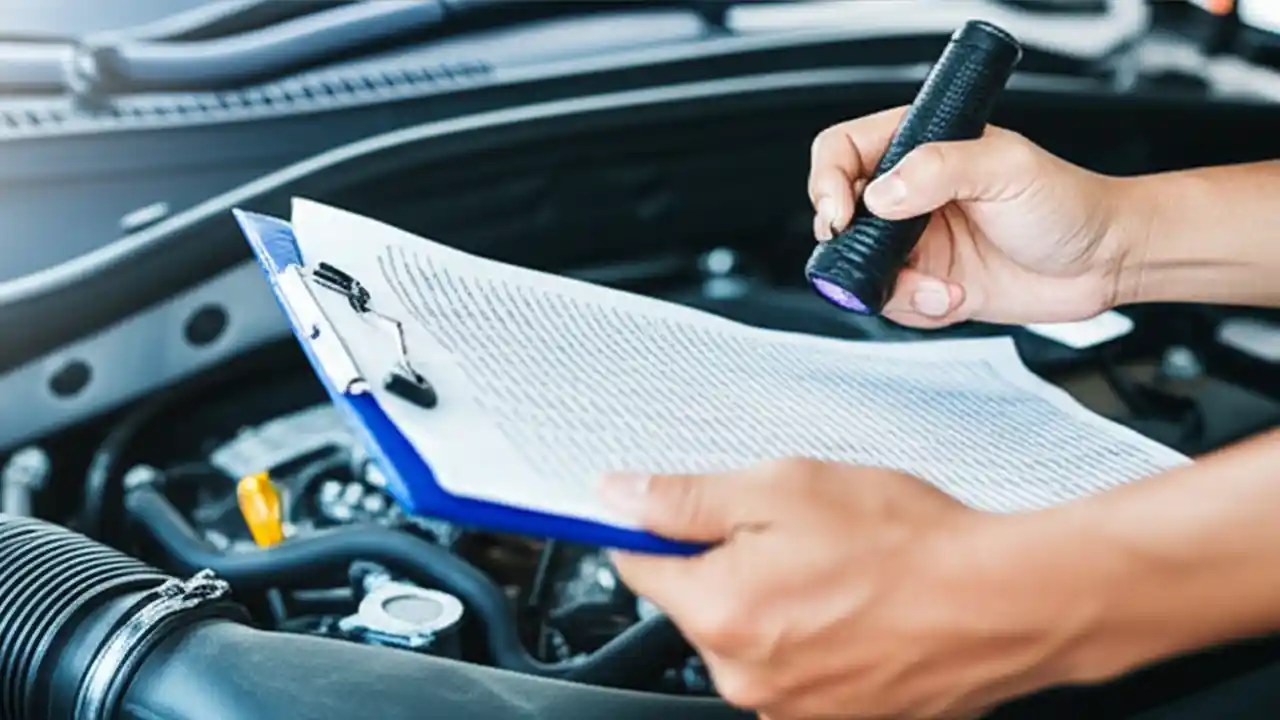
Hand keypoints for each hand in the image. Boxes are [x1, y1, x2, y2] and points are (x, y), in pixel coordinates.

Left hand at [600, 460, 1109, 718]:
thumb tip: (619, 496)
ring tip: (836, 569)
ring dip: (772, 599)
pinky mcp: (830, 718)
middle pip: (696, 603)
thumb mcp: (783, 487)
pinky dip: (811, 634)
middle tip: (791, 530)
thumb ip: (686, 497)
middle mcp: (743, 674)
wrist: (1002, 602)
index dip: (655, 526)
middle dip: (726, 561)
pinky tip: (855, 604)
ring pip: (747, 635)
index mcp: (719, 613)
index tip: (676, 508)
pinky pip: (792, 665)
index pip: (638, 565)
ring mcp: (789, 706)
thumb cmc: (904, 543)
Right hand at [808, 107, 1142, 327]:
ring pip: (857, 269)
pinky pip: (891, 303)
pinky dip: (917, 309)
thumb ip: (940, 170)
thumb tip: (881, 193)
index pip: (841, 151)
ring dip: (893, 288)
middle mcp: (908, 193)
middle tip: (882, 261)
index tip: (843, 214)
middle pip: (838, 216)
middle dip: (852, 249)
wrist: (1103, 262)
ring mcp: (914, 241)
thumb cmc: (1069, 203)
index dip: (827, 182)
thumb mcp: (1007, 170)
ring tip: (939, 287)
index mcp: (919, 145)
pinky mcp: (927, 282)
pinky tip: (955, 297)